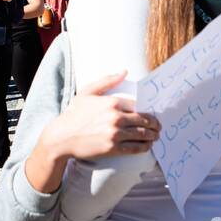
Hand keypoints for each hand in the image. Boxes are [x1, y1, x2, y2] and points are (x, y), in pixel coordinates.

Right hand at [45, 71, 159, 159]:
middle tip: (158, 126)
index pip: (138, 105)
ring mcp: (115, 134)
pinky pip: (135, 148)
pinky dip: (144, 147)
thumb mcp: (87, 92)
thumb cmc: (74, 114)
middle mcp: (116, 118)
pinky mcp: (113, 148)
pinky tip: (147, 145)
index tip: (152, 113)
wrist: (62, 137)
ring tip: (155, 136)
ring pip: (142, 134)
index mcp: (112, 102)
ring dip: (152, 135)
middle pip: (144, 120)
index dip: (148, 110)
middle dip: (154, 124)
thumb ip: (107, 81)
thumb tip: (124, 71)